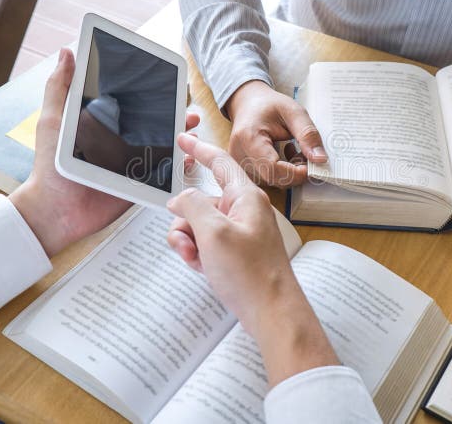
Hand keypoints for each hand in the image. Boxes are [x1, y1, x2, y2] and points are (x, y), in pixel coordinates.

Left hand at [10, 48, 200, 256]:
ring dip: (181, 135)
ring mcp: (132, 163)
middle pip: (153, 123)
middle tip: (185, 104)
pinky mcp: (138, 184)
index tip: (166, 81)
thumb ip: (59, 89)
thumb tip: (66, 53)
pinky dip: (179, 165)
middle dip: (174, 112)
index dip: (150, 92)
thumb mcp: (53, 122)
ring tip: (190, 126)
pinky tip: (187, 157)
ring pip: (164, 145)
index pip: (131, 103)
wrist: (55, 211)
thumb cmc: (49, 168)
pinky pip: (164, 173)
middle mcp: (120, 142)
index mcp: (102, 124)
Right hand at [166, 133, 337, 384]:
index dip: (200, 150)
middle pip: (202, 201)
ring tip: (196, 259)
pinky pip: (208, 243)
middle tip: (186, 242)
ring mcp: (241, 232)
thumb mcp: (213, 233)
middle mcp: (245, 210)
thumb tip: (180, 199)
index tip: (184, 139)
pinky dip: (199, 253)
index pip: (220, 163)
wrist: (271, 312)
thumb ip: (192, 206)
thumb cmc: (251, 274)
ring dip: (189, 240)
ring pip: (200, 225)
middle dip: (185, 220)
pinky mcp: (238, 252)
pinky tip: (201, 267)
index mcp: (245, 197)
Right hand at [225, 80, 326, 187]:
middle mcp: (239, 154)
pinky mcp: (244, 169)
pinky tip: (286, 155)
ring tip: (295, 150)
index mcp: (248, 137)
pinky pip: (268, 178)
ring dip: (290, 171)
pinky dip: (283, 171)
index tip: (312, 165)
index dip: (295, 172)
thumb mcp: (293, 112)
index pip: (272, 168)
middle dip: (296, 172)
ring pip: (272, 180)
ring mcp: (239, 164)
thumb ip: (308, 134)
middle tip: (306, 154)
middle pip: (272, 178)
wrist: (248, 103)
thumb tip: (320, 159)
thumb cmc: (268, 105)